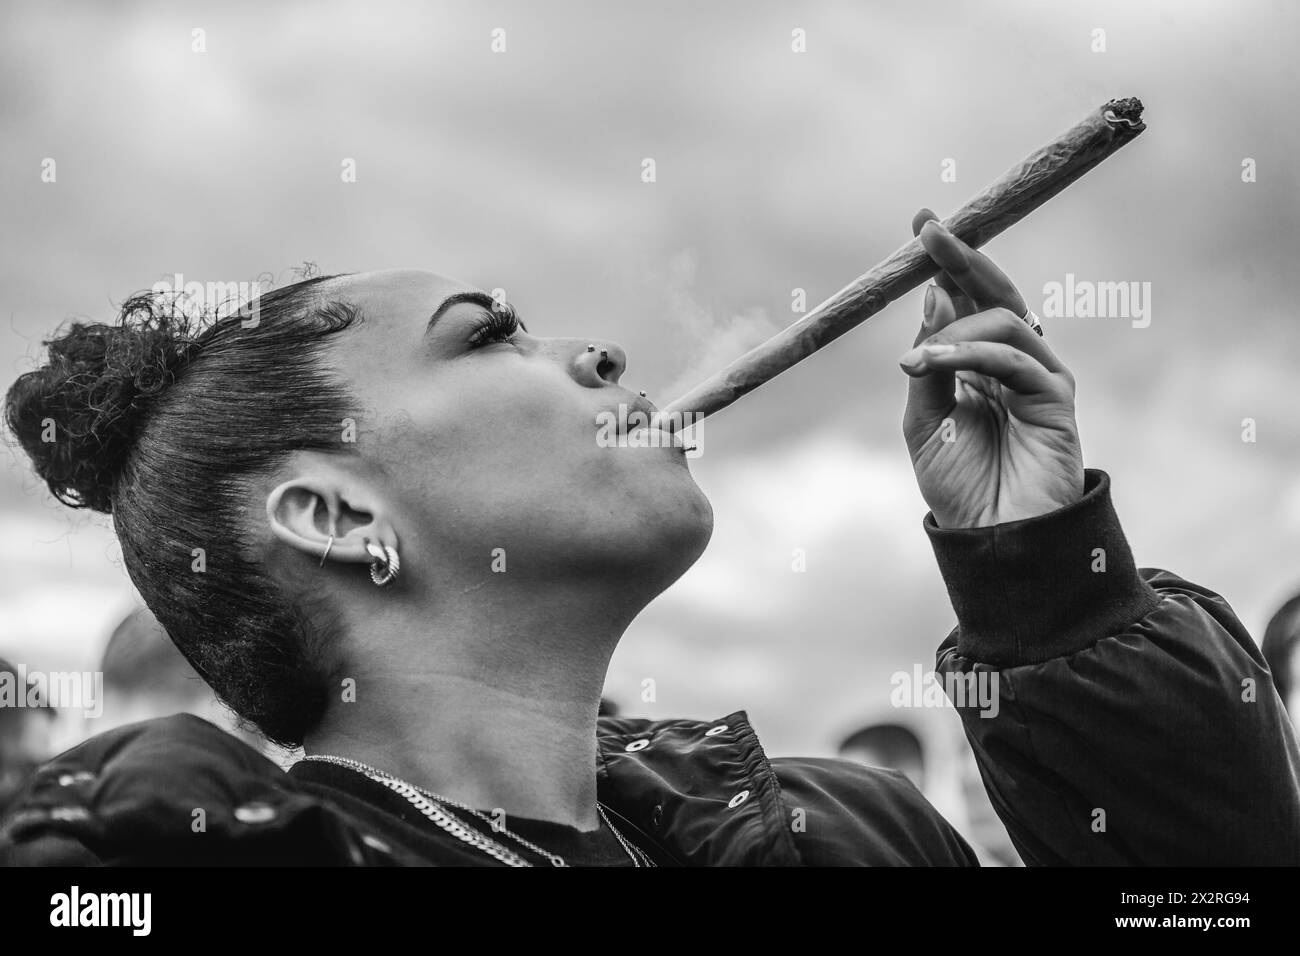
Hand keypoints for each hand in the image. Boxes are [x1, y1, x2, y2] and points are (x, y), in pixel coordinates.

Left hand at [899, 209, 1083, 528]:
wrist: (992, 541)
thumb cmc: (958, 485)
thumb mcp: (923, 420)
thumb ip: (929, 363)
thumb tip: (934, 296)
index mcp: (977, 365)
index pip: (965, 301)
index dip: (947, 263)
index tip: (921, 223)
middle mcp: (1010, 363)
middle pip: (994, 293)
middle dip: (962, 257)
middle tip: (930, 230)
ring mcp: (1037, 377)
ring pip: (1002, 320)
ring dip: (953, 330)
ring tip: (917, 361)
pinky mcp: (1056, 397)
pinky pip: (1013, 356)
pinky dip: (970, 354)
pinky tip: (933, 364)